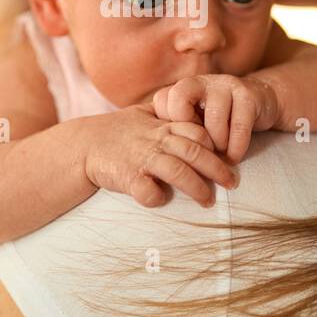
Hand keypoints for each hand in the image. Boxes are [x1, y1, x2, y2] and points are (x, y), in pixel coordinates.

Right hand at [82, 104, 236, 208]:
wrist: (84, 145)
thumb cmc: (118, 132)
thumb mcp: (144, 115)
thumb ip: (168, 115)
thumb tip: (196, 119)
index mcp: (162, 126)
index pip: (198, 132)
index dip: (215, 147)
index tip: (228, 160)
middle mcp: (156, 140)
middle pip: (195, 152)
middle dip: (218, 169)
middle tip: (233, 183)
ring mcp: (142, 159)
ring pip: (179, 172)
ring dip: (198, 188)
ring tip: (209, 201)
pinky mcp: (128, 178)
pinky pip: (148, 191)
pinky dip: (158, 198)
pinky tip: (162, 201)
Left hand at [152, 75, 279, 163]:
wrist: (258, 101)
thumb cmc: (217, 119)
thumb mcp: (194, 121)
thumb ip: (176, 129)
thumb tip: (160, 157)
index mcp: (182, 88)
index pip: (161, 101)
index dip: (169, 126)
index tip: (182, 143)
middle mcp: (201, 81)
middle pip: (180, 100)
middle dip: (189, 132)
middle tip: (200, 151)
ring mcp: (224, 85)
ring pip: (213, 117)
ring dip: (216, 144)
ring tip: (219, 156)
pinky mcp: (247, 95)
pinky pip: (238, 125)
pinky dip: (235, 148)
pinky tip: (233, 157)